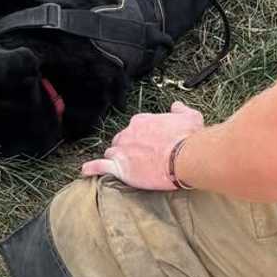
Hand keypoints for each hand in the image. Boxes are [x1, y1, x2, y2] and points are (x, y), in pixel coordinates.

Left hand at [81, 100, 204, 188]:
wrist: (185, 157)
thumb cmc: (188, 137)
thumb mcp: (190, 117)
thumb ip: (180, 110)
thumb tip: (176, 105)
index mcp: (141, 122)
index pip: (134, 128)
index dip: (139, 137)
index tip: (148, 144)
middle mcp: (128, 133)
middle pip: (120, 141)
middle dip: (126, 148)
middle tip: (138, 158)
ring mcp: (122, 150)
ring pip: (111, 154)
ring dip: (116, 159)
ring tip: (125, 167)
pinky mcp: (120, 168)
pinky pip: (100, 167)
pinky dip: (92, 168)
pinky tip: (86, 170)